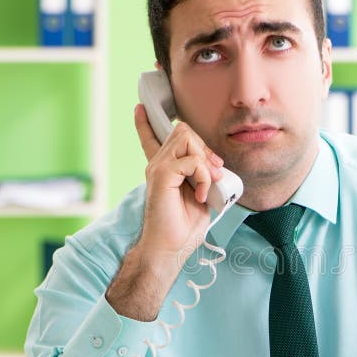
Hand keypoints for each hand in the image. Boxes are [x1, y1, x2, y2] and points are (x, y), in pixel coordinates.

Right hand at [105, 105, 223, 321]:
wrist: (170, 248)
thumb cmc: (184, 228)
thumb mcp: (200, 196)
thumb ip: (203, 176)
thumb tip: (215, 166)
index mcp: (164, 170)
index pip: (152, 139)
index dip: (146, 123)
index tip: (141, 109)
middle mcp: (157, 166)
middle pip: (182, 131)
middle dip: (205, 147)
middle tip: (213, 173)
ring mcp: (157, 169)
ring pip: (187, 139)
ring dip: (205, 161)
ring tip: (207, 184)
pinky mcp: (162, 177)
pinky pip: (191, 160)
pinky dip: (203, 175)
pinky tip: (200, 193)